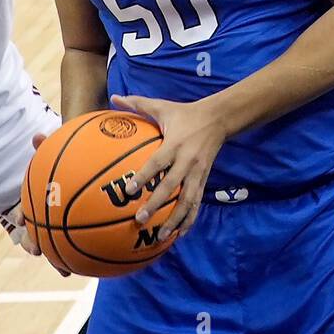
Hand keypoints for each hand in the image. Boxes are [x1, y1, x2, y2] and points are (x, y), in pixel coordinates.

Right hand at [12, 133, 72, 275]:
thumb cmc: (67, 160)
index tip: (21, 221)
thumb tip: (37, 136)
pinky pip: (81, 246)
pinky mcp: (78, 233)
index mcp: (36, 200)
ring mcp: (59, 226)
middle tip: (36, 250)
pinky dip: (86, 254)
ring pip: (55, 245)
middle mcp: (45, 216)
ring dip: (57, 259)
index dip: (20, 217)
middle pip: (35, 232)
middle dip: (33, 243)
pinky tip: (96, 264)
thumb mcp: (57, 152)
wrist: (80, 165)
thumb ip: (47, 147)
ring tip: (64, 270)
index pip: (23, 210)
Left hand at [109, 93, 228, 241]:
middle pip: (172, 186)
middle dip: (157, 204)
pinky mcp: (204, 180)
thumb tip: (113, 97)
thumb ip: (137, 104)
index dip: (144, 176)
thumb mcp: (163, 106)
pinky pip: (197, 203)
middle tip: (140, 219)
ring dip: (175, 219)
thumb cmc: (185, 113)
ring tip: (161, 236)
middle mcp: (187, 161)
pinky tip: (179, 234)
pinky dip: (189, 220)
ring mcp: (198, 172)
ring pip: (188, 200)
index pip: (158, 162)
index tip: (129, 190)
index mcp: (175, 144)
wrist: (219, 119)